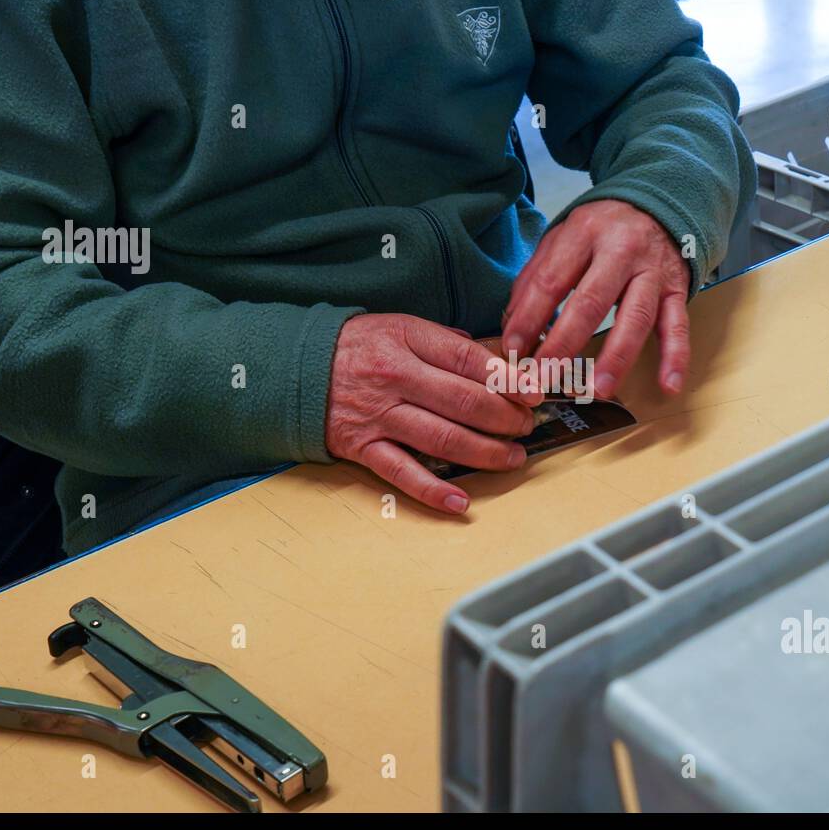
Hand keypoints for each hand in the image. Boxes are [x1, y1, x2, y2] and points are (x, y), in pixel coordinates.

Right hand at [325, 314, 533, 513]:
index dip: (509, 379)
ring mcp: (379, 415)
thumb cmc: (356, 347)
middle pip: (465, 401)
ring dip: (486, 452)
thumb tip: (493, 359)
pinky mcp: (362, 447)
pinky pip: (402, 473)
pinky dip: (433, 491)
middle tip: (527, 425)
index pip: (469, 360)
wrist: (292, 369)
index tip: (535, 392)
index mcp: (407, 339)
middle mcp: (396, 376)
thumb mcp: (399, 327)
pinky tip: (461, 502)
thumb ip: (445, 343)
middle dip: (506, 417)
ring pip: (443, 439)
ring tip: (512, 458)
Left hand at [502, 199, 690, 399]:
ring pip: (636, 318)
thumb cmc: (603, 229)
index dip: (529, 318)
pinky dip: (676, 357)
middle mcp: (621, 251)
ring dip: (616, 358)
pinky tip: (668, 385)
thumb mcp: (563, 238)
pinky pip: (677, 326)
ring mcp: (652, 272)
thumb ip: (535, 278)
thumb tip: (512, 326)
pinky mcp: (676, 290)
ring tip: (597, 389)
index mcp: (584, 233)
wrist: (659, 204)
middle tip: (545, 377)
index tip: (514, 350)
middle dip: (565, 345)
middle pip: (591, 303)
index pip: (551, 281)